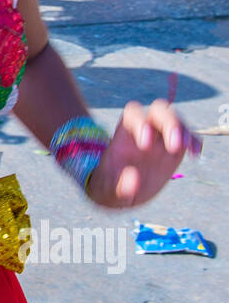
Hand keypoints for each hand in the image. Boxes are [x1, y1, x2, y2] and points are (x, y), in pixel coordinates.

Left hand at [86, 100, 200, 208]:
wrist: (120, 191)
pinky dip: (194, 141)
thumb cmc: (109, 187)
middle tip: (175, 145)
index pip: (133, 114)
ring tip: (187, 147)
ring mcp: (161, 138)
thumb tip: (134, 180)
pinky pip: (188, 138)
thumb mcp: (108, 191)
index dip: (140, 123)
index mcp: (124, 134)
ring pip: (176, 120)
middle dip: (169, 122)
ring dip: (184, 131)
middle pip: (159, 111)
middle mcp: (144, 130)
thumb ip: (119, 187)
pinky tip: (195, 154)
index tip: (145, 146)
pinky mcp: (175, 149)